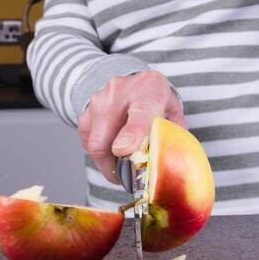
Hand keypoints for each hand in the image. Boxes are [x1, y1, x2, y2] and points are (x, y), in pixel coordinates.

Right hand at [77, 70, 185, 185]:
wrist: (134, 80)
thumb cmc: (156, 99)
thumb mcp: (173, 111)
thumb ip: (173, 134)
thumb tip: (171, 163)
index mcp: (149, 91)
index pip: (140, 112)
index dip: (132, 133)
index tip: (124, 151)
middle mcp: (119, 92)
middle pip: (107, 137)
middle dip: (114, 166)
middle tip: (127, 179)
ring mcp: (98, 101)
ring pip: (95, 144)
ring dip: (106, 163)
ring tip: (120, 166)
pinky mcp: (85, 112)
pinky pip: (87, 143)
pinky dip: (98, 154)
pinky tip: (111, 150)